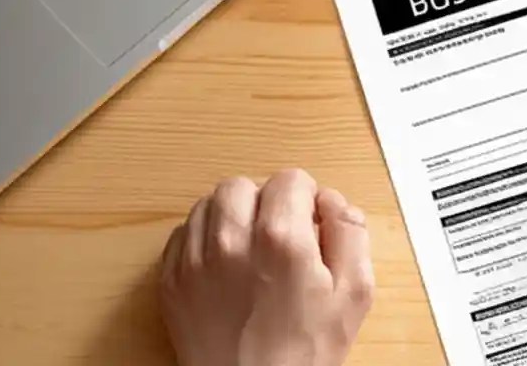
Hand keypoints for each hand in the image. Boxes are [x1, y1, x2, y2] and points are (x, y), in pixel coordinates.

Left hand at [160, 170, 374, 365]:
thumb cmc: (303, 354)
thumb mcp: (355, 293)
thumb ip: (351, 234)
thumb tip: (333, 202)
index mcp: (281, 237)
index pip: (292, 179)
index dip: (308, 198)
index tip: (310, 224)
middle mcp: (231, 239)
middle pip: (245, 184)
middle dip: (266, 201)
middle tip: (280, 233)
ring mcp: (195, 259)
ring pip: (209, 203)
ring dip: (232, 215)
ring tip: (251, 246)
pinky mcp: (172, 280)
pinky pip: (183, 233)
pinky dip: (204, 238)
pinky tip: (224, 262)